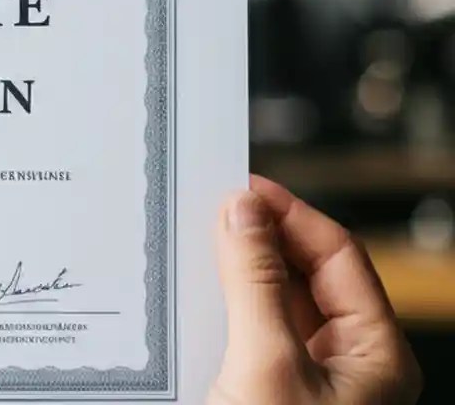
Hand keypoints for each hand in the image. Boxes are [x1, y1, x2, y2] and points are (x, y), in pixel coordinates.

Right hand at [211, 175, 422, 403]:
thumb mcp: (265, 362)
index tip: (244, 189)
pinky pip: (250, 334)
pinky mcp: (268, 391)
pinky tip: (196, 297)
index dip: (292, 215)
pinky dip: (224, 310)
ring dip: (240, 274)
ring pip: (276, 303)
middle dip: (263, 240)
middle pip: (308, 276)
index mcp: (378, 357)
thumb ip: (255, 282)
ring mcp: (309, 381)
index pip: (340, 256)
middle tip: (216, 212)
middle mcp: (350, 365)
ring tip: (203, 248)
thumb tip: (245, 211)